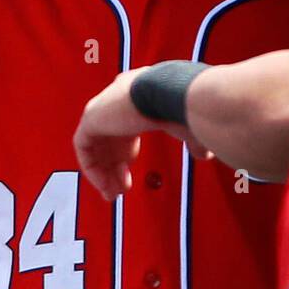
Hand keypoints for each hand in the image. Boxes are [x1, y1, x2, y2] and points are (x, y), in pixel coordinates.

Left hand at [74, 69, 209, 201]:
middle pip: (109, 140)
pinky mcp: (91, 117)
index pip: (126, 128)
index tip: (134, 175)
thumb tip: (205, 154)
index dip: (128, 154)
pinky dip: (92, 169)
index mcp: (139, 97)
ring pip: (96, 145)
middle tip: (122, 190)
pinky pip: (84, 148)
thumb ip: (192, 141)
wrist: (170, 92)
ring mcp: (103, 107)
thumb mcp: (189, 126)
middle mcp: (118, 99)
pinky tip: (105, 185)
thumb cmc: (183, 104)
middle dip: (114, 168)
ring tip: (113, 195)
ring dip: (103, 173)